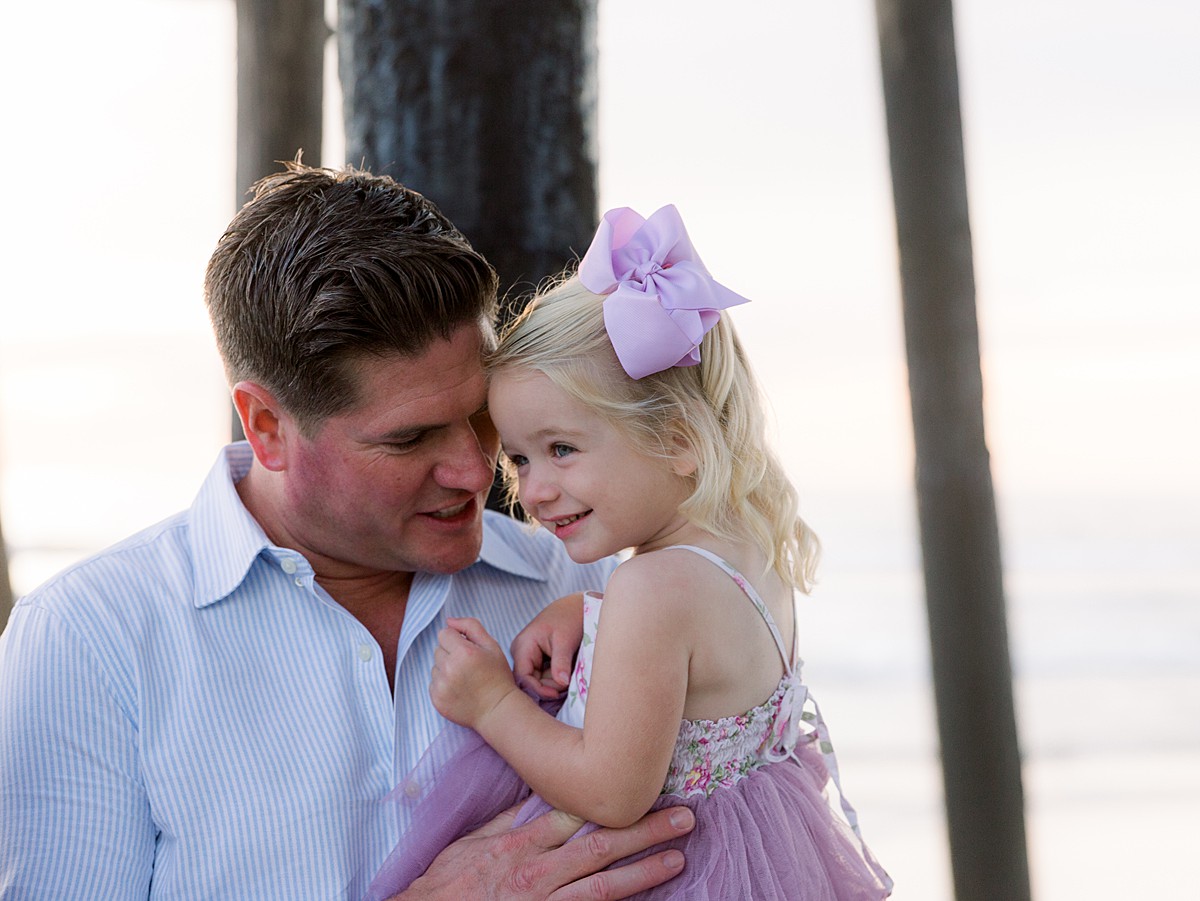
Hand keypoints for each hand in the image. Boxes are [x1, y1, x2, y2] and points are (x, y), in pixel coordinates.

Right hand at [392, 803, 693, 899]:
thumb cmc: (447, 884)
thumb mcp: (475, 842)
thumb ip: (511, 819)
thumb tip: (544, 792)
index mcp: (520, 843)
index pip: (575, 814)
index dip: (612, 799)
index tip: (643, 783)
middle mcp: (537, 873)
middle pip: (601, 847)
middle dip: (644, 830)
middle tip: (684, 817)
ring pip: (604, 886)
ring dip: (645, 870)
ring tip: (678, 856)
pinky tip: (646, 900)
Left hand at [431, 618, 519, 727]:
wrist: (497, 710)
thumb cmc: (497, 676)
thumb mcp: (492, 645)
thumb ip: (470, 626)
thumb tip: (449, 621)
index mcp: (464, 652)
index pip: (444, 633)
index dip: (457, 640)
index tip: (468, 650)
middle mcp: (449, 668)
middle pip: (438, 649)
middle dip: (451, 654)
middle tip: (469, 666)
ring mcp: (441, 686)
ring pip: (435, 666)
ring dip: (446, 669)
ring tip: (465, 679)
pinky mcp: (436, 699)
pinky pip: (433, 683)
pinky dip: (443, 684)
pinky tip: (459, 689)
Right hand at [512, 593, 585, 699]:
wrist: (577, 606)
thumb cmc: (570, 618)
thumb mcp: (565, 641)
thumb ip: (561, 662)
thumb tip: (561, 684)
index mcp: (523, 646)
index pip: (523, 677)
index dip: (538, 689)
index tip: (558, 694)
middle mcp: (522, 652)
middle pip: (530, 681)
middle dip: (548, 687)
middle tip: (568, 688)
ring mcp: (529, 656)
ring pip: (537, 680)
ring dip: (553, 684)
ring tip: (569, 682)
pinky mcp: (539, 659)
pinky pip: (543, 675)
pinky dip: (555, 679)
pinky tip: (566, 678)